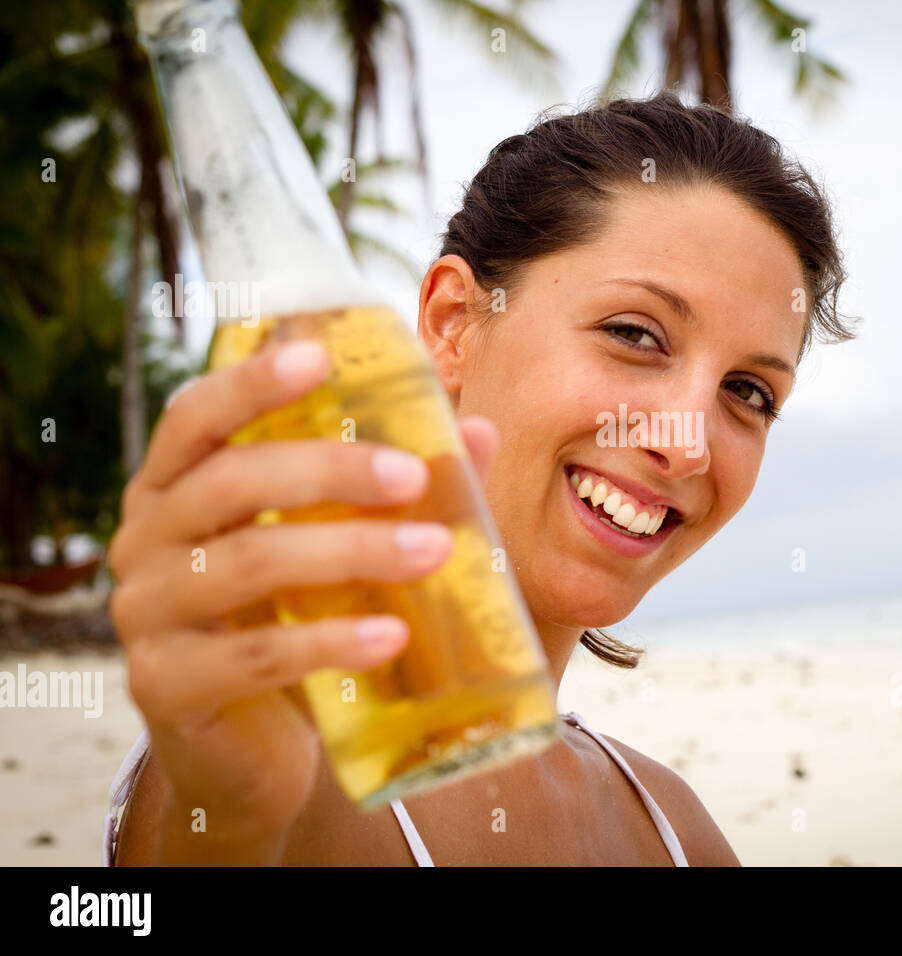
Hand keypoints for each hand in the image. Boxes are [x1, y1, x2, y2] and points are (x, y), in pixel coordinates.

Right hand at [108, 341, 498, 845]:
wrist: (252, 748)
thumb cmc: (293, 620)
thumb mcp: (332, 544)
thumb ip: (394, 487)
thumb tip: (477, 432)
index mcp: (176, 486)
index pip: (195, 416)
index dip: (249, 383)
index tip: (319, 358)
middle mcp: (146, 538)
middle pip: (231, 482)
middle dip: (330, 470)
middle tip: (415, 477)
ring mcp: (146, 613)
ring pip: (248, 565)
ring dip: (350, 552)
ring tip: (434, 552)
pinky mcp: (167, 686)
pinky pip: (254, 656)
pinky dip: (330, 641)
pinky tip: (392, 636)